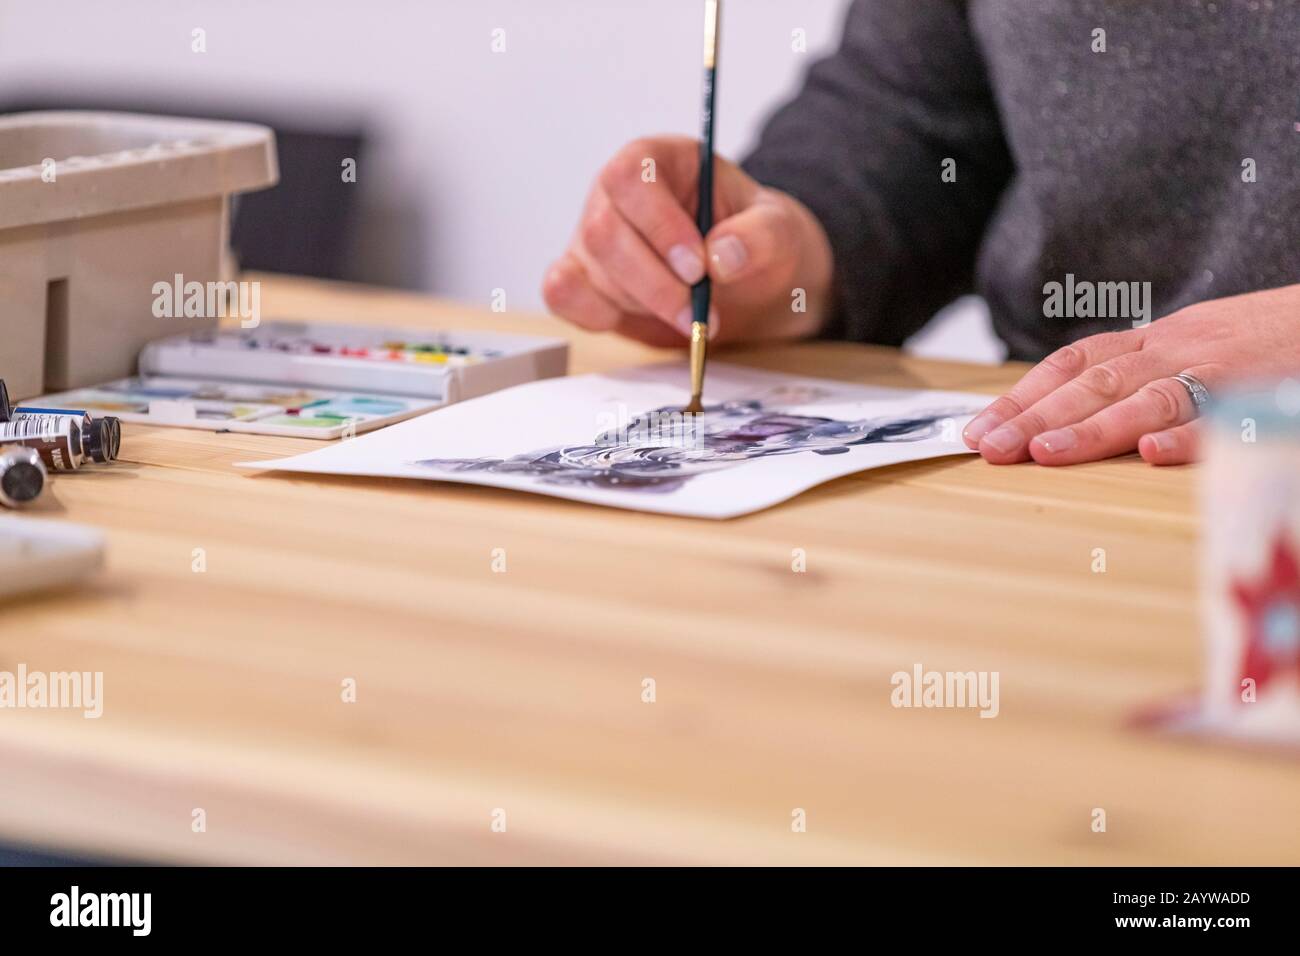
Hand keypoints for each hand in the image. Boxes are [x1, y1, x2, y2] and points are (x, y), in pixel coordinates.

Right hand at [543, 136, 833, 346]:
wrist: (750, 283)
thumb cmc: (757, 242)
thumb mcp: (782, 230)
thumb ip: (762, 235)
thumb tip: (722, 256)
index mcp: (658, 160)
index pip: (631, 176)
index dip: (658, 225)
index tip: (698, 267)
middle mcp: (616, 195)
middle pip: (603, 230)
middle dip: (652, 282)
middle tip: (697, 313)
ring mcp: (594, 237)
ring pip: (590, 270)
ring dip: (642, 304)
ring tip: (688, 313)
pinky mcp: (586, 279)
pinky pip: (563, 294)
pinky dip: (592, 314)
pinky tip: (637, 319)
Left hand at [962, 284, 1299, 465]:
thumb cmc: (1264, 342)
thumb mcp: (1193, 348)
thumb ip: (1140, 377)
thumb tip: (1070, 414)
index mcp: (1155, 341)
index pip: (1074, 363)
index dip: (1023, 395)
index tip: (978, 428)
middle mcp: (1178, 350)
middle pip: (1096, 382)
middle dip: (1035, 416)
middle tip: (989, 449)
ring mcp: (1223, 372)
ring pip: (1149, 398)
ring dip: (1094, 428)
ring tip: (1045, 453)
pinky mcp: (1266, 396)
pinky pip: (1227, 417)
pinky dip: (1191, 435)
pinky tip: (1155, 454)